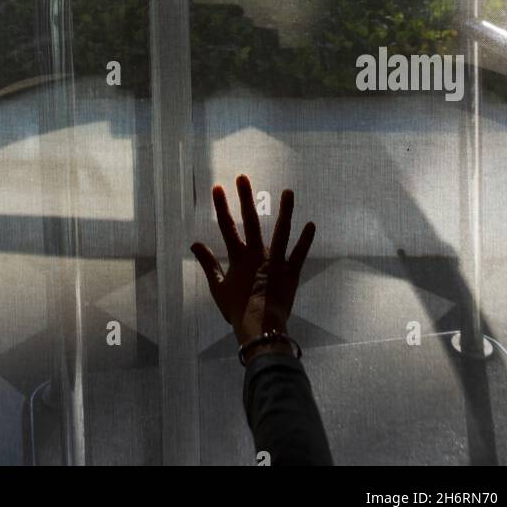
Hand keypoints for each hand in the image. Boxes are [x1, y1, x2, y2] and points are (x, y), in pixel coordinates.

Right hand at [191, 177, 315, 350]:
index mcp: (238, 257)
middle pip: (250, 221)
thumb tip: (194, 243)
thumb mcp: (218, 288)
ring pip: (281, 231)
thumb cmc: (237, 310)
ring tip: (288, 192)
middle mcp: (257, 254)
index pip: (227, 226)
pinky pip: (299, 253)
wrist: (260, 328)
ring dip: (285, 211)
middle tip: (243, 178)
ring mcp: (276, 261)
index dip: (221, 206)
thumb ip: (208, 264)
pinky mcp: (291, 272)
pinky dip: (306, 239)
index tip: (218, 187)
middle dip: (246, 198)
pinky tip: (311, 224)